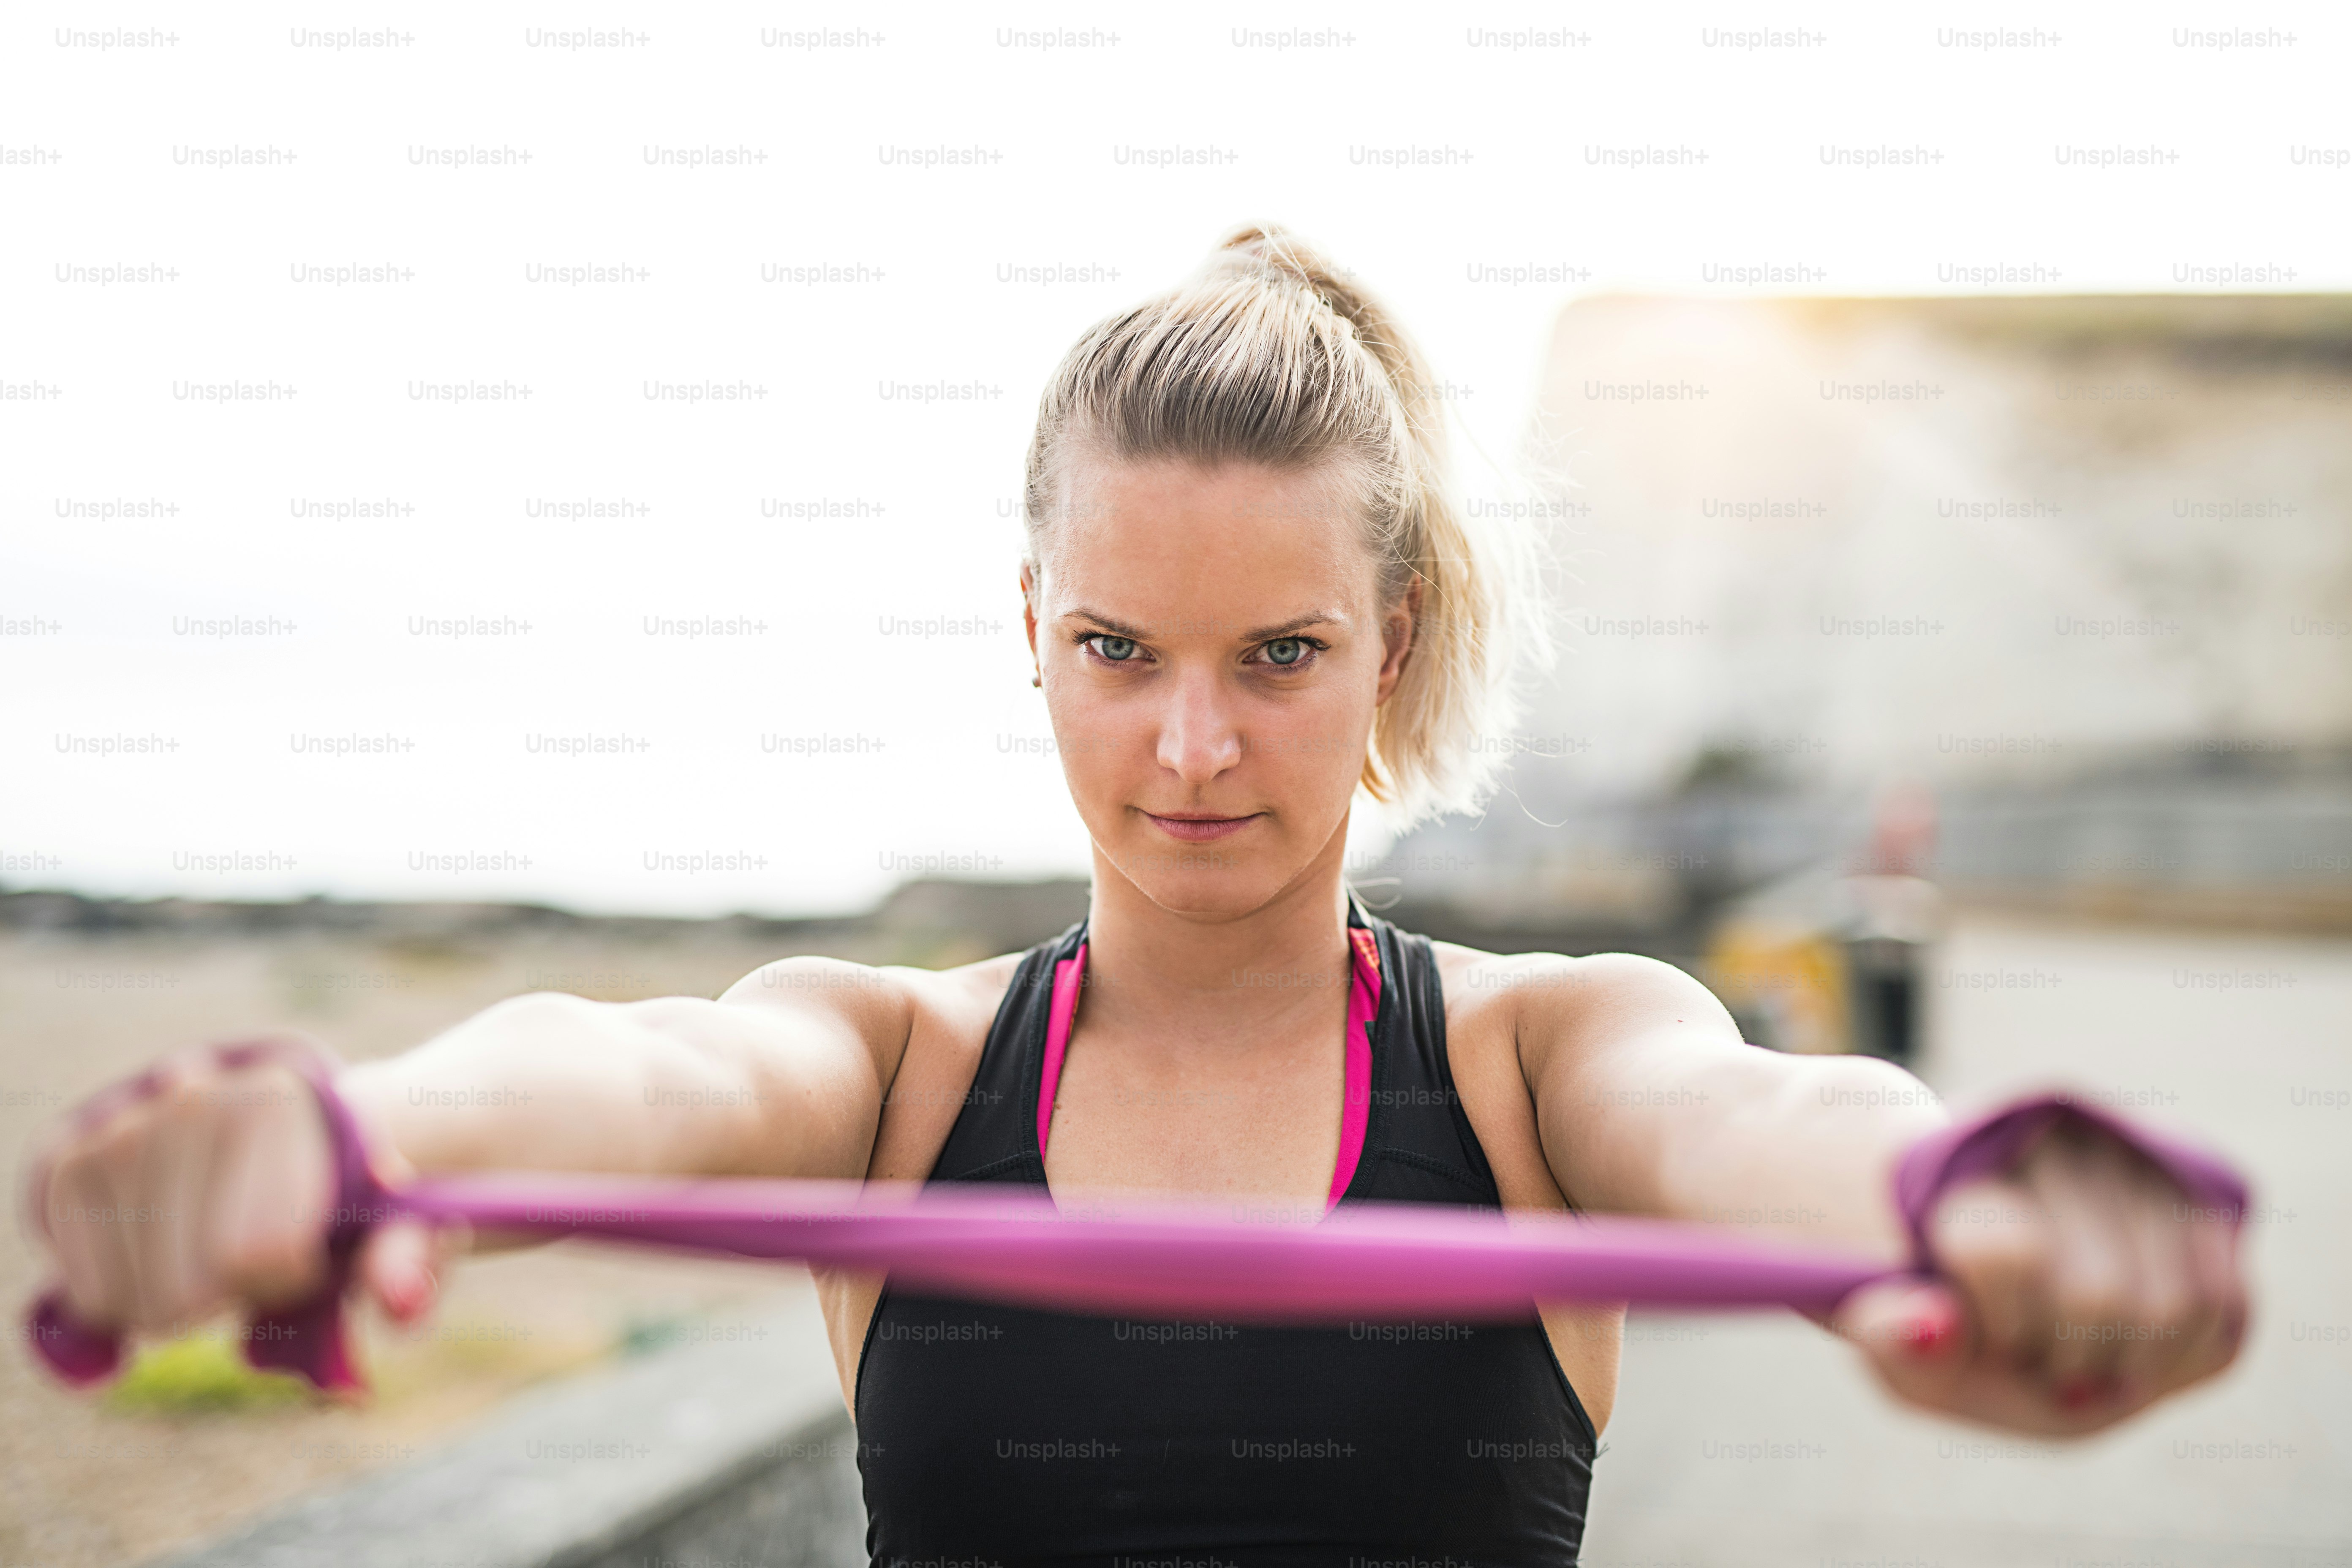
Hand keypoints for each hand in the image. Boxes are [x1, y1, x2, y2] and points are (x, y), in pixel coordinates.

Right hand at [29, 1048, 443, 1341]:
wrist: (306, 1135)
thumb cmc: (359, 1191)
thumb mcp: (407, 1225)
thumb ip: (410, 1261)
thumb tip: (401, 1297)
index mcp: (276, 1098)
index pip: (251, 1256)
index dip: (285, 1280)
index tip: (308, 1253)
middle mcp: (190, 1091)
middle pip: (183, 1287)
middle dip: (226, 1298)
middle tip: (254, 1258)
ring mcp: (120, 1120)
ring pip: (125, 1294)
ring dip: (171, 1303)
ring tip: (209, 1257)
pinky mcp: (68, 1155)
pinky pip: (80, 1283)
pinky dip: (115, 1297)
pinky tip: (157, 1264)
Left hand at [1832, 1118, 2247, 1433]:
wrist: (1987, 1249)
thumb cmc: (1946, 1303)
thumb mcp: (1895, 1344)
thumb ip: (1896, 1347)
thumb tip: (1933, 1324)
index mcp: (1963, 1168)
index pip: (2006, 1249)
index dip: (2005, 1323)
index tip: (1981, 1325)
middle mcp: (2051, 1138)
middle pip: (2102, 1298)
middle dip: (2073, 1360)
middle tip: (2042, 1352)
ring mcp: (2132, 1151)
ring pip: (2176, 1304)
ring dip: (2136, 1364)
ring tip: (2090, 1349)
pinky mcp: (2194, 1187)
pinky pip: (2229, 1305)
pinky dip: (2189, 1353)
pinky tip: (2146, 1344)